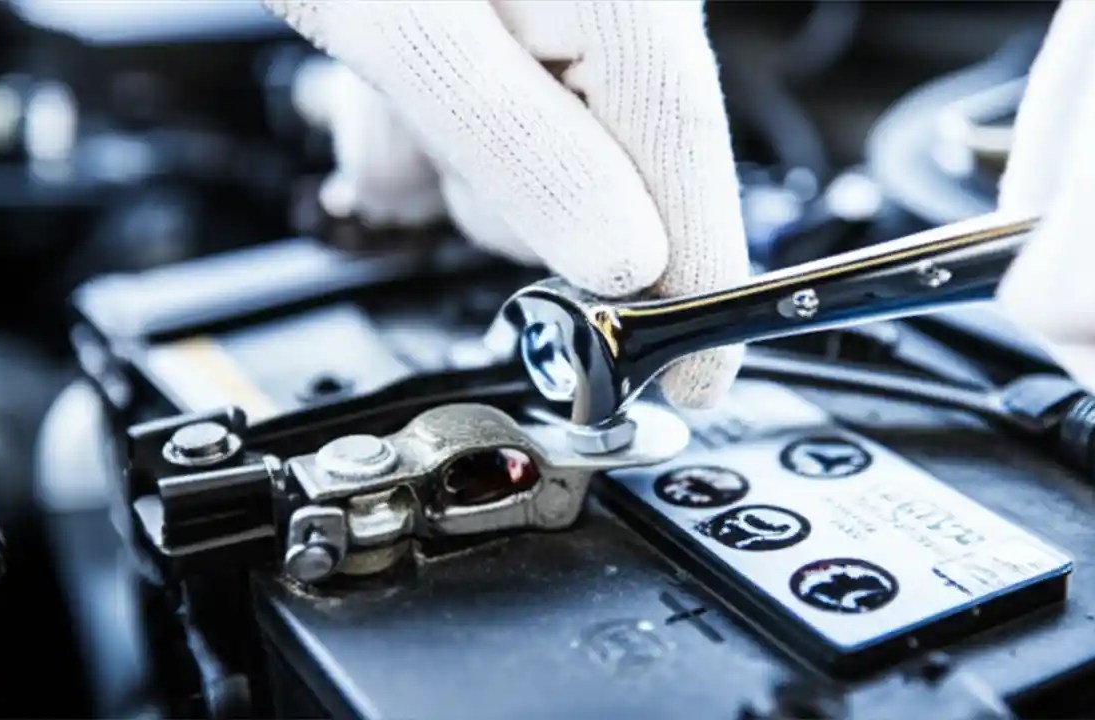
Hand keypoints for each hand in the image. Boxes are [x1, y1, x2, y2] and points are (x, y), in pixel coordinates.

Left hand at [266, 0, 749, 408]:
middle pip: (616, 177)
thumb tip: (620, 261)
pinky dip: (441, 134)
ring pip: (546, 154)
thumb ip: (521, 150)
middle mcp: (612, 9)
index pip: (693, 173)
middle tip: (446, 180)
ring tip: (398, 120)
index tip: (698, 383)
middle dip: (530, 214)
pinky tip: (393, 108)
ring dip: (468, 170)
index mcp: (620, 8)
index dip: (701, 290)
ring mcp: (564, 14)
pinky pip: (499, 112)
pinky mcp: (508, 21)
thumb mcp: (408, 30)